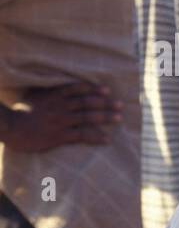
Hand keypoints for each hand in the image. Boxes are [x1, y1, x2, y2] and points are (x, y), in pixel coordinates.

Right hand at [0, 83, 121, 152]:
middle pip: (87, 103)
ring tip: (118, 118)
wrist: (10, 127)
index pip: (77, 89)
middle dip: (105, 103)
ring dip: (105, 117)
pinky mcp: (59, 135)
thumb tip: (60, 88)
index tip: (107, 90)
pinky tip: (107, 139)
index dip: (93, 89)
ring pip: (87, 117)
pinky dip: (96, 137)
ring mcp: (60, 121)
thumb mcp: (34, 96)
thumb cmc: (21, 112)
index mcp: (53, 95)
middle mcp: (60, 106)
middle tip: (120, 104)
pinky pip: (82, 135)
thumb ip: (48, 91)